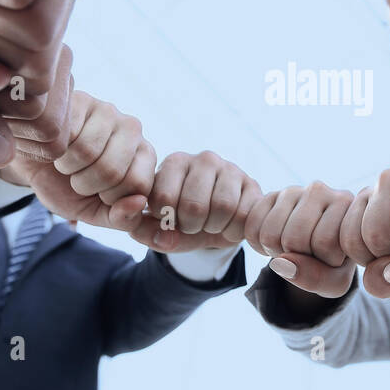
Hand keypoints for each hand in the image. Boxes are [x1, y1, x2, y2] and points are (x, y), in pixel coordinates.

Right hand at [16, 90, 156, 229]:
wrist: (32, 163)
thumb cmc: (67, 187)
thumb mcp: (96, 212)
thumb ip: (122, 219)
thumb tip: (138, 203)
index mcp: (145, 158)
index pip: (139, 186)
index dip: (110, 199)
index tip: (99, 192)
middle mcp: (133, 129)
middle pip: (112, 170)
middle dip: (85, 185)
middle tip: (77, 175)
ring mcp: (108, 111)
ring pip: (87, 151)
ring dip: (67, 166)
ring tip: (66, 160)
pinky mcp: (80, 99)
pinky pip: (66, 132)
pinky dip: (53, 149)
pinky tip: (55, 144)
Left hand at [129, 152, 261, 252]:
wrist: (214, 226)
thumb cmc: (178, 222)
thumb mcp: (152, 227)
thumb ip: (137, 225)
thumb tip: (153, 222)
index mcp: (174, 162)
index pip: (164, 197)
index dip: (167, 220)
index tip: (169, 219)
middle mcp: (204, 159)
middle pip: (195, 205)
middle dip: (191, 226)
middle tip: (191, 225)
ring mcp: (231, 169)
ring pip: (223, 207)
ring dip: (213, 228)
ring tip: (210, 224)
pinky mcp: (252, 184)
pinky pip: (245, 213)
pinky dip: (234, 230)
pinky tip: (228, 225)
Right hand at [245, 182, 356, 297]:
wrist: (316, 245)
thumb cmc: (333, 262)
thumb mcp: (335, 279)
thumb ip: (316, 278)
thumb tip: (280, 263)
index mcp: (346, 204)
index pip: (325, 243)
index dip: (325, 262)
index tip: (333, 255)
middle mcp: (320, 189)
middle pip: (295, 239)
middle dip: (298, 258)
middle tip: (309, 254)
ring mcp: (292, 190)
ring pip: (271, 235)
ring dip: (277, 254)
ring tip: (294, 249)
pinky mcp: (268, 196)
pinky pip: (252, 230)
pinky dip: (259, 246)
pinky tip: (277, 242)